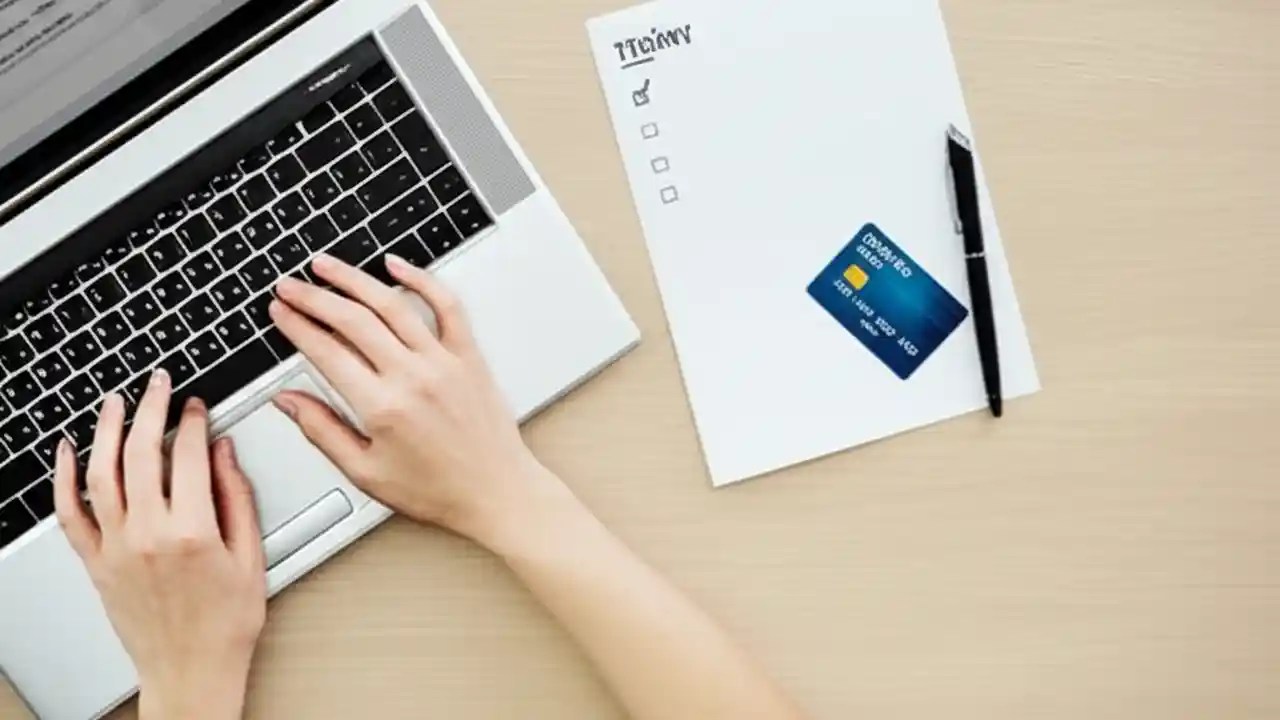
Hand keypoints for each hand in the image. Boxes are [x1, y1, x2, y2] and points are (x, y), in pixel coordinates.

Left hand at [53, 373, 266, 719]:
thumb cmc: (227, 623)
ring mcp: (117, 549)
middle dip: (150, 409)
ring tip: (115, 402)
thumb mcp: (251, 557)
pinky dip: (64, 479)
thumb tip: (224, 453)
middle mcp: (149, 536)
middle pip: (142, 454)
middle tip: (158, 385)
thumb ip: (238, 498)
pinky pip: (71, 514)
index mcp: (194, 532)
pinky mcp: (97, 564)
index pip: (190, 457)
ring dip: (107, 431)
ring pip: (102, 475)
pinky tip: (68, 453)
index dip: (193, 422)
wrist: (192, 671)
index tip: (197, 405)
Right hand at [268, 253, 578, 551]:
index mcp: (382, 407)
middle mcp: (413, 377)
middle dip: (314, 298)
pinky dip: (421, 279)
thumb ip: (322, 431)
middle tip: (290, 287)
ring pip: (392, 304)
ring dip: (354, 280)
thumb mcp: (365, 472)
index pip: (326, 352)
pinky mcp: (469, 356)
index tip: (280, 312)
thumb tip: (288, 400)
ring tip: (326, 266)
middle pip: (353, 321)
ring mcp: (443, 361)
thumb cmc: (437, 490)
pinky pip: (446, 306)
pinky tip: (396, 264)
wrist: (497, 492)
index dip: (297, 326)